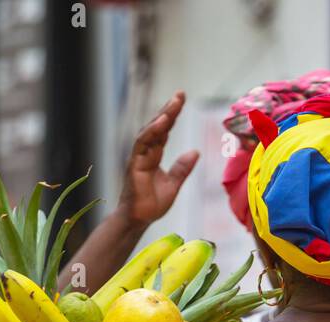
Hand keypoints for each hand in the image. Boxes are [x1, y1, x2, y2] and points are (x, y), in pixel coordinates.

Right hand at [117, 92, 198, 225]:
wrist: (139, 219)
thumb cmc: (152, 204)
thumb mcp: (174, 184)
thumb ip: (182, 168)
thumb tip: (196, 152)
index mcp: (154, 155)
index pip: (164, 131)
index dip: (172, 115)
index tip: (181, 99)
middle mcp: (145, 153)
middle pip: (157, 126)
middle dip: (168, 109)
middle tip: (180, 94)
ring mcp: (138, 157)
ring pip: (149, 131)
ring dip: (161, 117)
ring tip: (174, 104)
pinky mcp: (134, 164)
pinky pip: (142, 144)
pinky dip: (152, 132)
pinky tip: (162, 122)